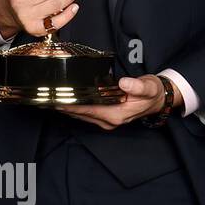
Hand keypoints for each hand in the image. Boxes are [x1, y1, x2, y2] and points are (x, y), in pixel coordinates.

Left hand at [56, 74, 181, 130]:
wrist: (159, 99)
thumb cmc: (153, 93)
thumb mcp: (149, 87)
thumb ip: (138, 86)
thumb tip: (124, 83)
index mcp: (116, 115)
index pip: (88, 110)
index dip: (71, 105)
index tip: (55, 100)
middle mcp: (109, 121)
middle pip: (80, 114)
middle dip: (63, 107)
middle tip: (45, 97)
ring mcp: (106, 120)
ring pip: (81, 115)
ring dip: (66, 108)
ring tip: (49, 98)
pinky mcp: (105, 116)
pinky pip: (86, 113)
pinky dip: (74, 107)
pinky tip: (64, 99)